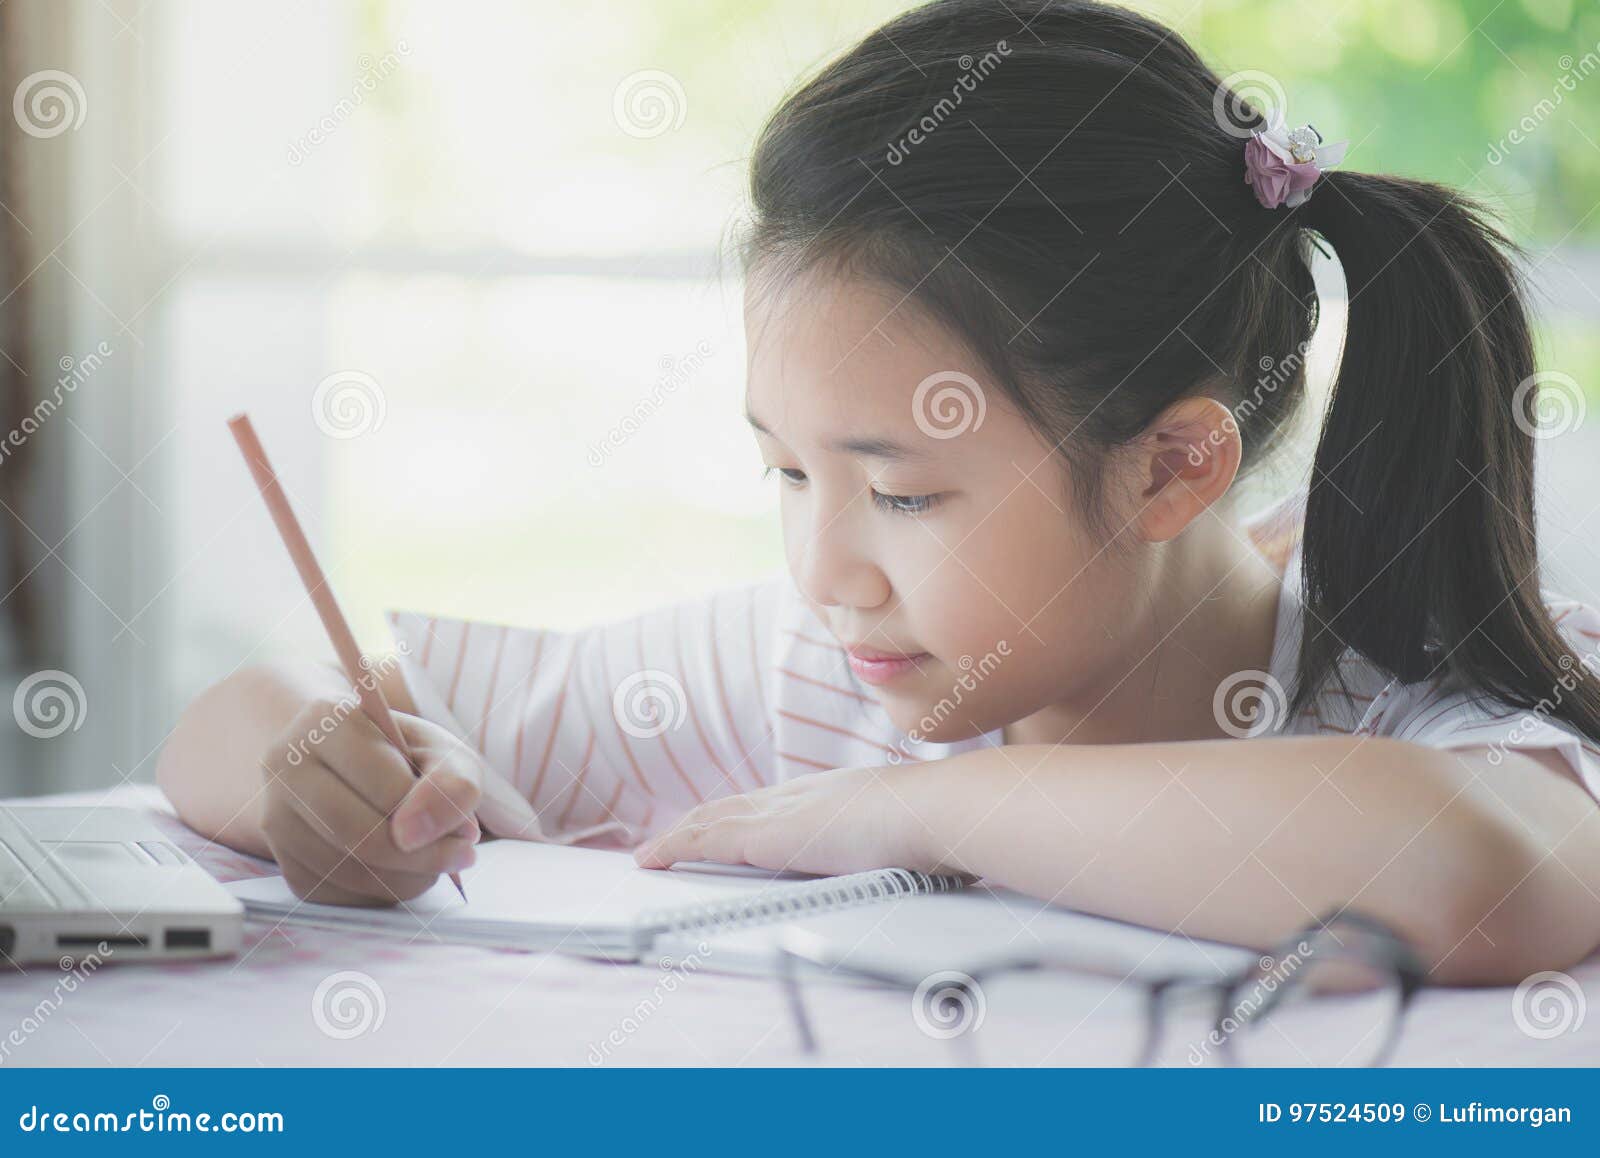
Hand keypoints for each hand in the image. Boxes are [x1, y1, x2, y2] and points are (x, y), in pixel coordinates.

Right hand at [260, 699, 485, 905]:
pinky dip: (381, 893)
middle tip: (461, 856)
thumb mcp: (443, 753)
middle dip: (424, 857)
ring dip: (407, 879)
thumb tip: (415, 836)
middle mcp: (285, 764)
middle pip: (358, 835)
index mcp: (327, 720)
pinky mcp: (283, 860)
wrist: (355, 768)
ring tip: (435, 861)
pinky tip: (402, 870)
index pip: (386, 787)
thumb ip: (451, 782)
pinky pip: (335, 895)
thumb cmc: (405, 757)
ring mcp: (275, 815)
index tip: (468, 830)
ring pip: (346, 871)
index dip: (436, 816)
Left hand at [632, 765, 939, 875]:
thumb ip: (902, 846)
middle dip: (701, 824)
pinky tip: (652, 859)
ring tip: (650, 854)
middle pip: (734, 807)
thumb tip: (922, 860)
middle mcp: (800, 795)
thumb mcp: (912, 836)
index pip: (774, 803)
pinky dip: (674, 847)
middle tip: (671, 841)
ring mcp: (782, 812)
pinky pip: (704, 840)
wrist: (934, 812)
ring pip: (712, 821)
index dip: (743, 814)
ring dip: (679, 837)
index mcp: (832, 795)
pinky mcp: (765, 836)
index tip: (724, 825)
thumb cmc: (937, 826)